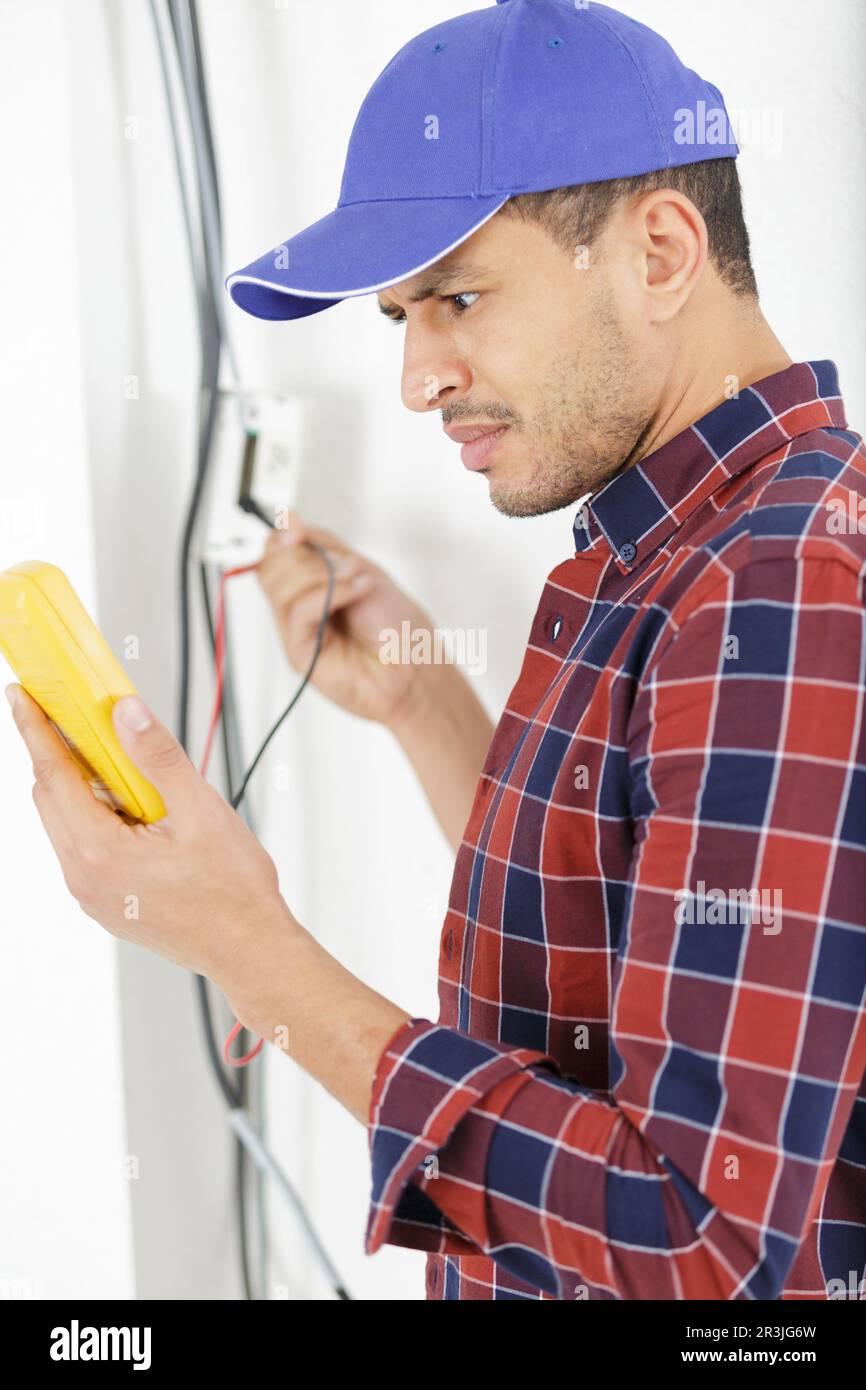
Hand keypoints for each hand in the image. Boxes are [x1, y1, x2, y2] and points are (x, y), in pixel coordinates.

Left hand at [5, 683, 293, 995]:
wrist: (249, 949)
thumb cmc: (232, 892)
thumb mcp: (201, 810)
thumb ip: (158, 757)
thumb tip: (126, 714)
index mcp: (99, 851)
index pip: (53, 773)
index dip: (35, 727)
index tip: (22, 697)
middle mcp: (84, 876)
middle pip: (52, 796)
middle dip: (58, 751)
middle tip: (74, 715)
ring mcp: (92, 893)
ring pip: (67, 821)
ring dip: (82, 785)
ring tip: (117, 761)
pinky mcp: (105, 902)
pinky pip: (84, 847)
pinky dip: (96, 816)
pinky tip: (132, 806)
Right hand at [255, 511, 437, 727]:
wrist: (415, 665)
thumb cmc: (395, 624)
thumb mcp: (360, 568)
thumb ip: (320, 545)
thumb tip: (288, 519)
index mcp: (311, 584)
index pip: (275, 553)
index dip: (282, 536)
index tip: (297, 528)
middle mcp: (300, 606)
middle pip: (270, 567)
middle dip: (304, 556)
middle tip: (343, 564)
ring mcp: (297, 630)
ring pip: (278, 586)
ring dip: (321, 574)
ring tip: (357, 581)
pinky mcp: (299, 652)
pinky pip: (298, 611)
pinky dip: (328, 594)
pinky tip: (354, 594)